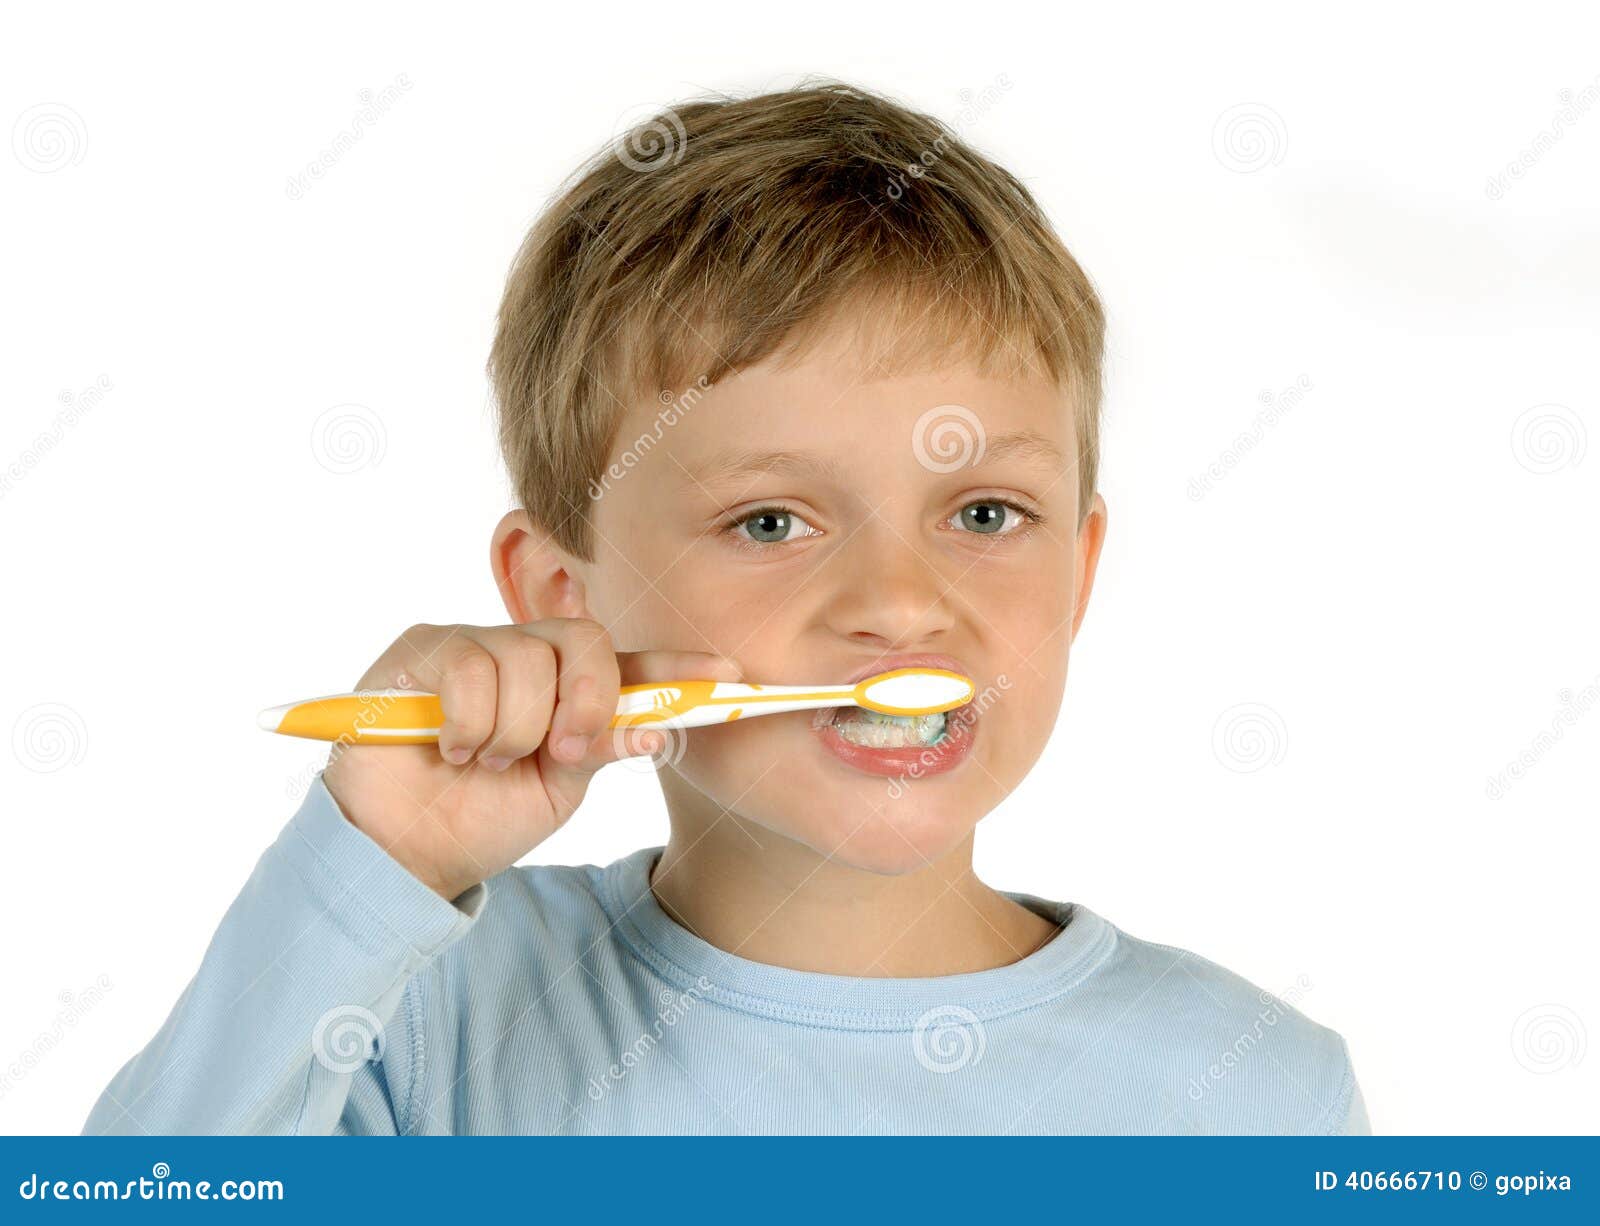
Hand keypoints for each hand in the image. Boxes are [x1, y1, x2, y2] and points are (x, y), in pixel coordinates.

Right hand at [320, 619, 739, 900]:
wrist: (404, 852)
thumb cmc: (480, 818)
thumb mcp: (560, 788)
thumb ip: (601, 747)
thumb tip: (655, 730)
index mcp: (568, 688)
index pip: (632, 663)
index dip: (679, 665)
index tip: (729, 674)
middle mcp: (527, 654)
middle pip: (586, 640)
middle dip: (584, 702)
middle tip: (557, 752)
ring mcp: (474, 643)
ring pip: (526, 660)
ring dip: (511, 731)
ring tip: (480, 759)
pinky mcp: (422, 648)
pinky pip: (469, 668)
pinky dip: (465, 724)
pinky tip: (444, 746)